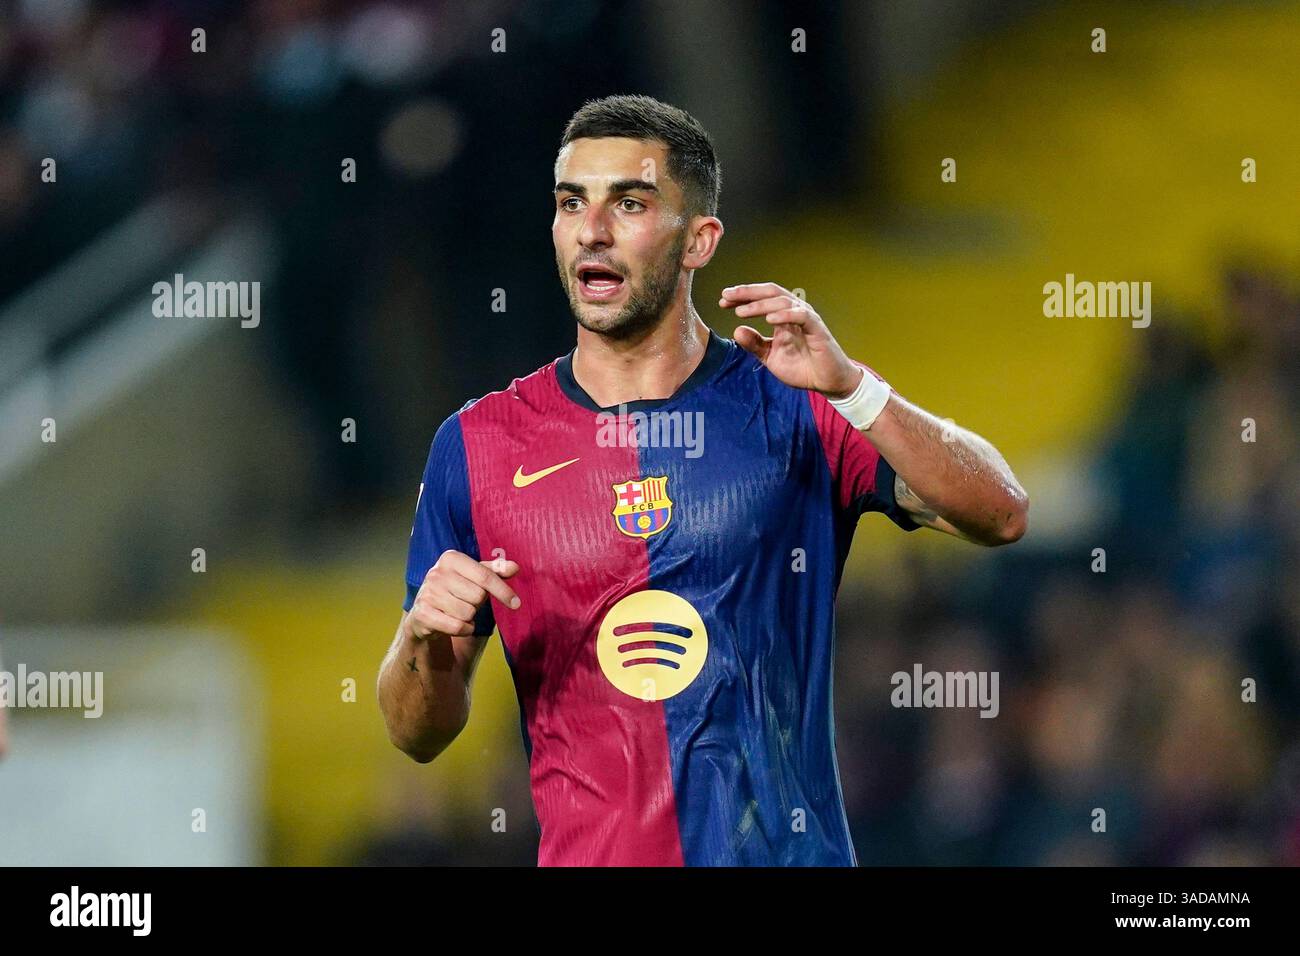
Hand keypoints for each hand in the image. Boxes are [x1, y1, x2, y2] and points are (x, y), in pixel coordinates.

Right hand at [406, 551, 519, 639]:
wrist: (426, 613)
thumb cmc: (457, 590)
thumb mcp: (476, 577)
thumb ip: (496, 571)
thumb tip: (515, 567)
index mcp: (451, 558)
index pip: (485, 576)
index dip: (503, 591)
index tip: (516, 603)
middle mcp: (436, 572)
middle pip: (477, 596)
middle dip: (477, 603)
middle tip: (466, 601)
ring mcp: (427, 593)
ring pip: (467, 613)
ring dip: (469, 618)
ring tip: (458, 611)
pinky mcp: (422, 613)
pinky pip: (457, 627)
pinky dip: (463, 629)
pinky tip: (455, 623)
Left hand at [720, 282, 862, 397]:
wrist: (826, 382)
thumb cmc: (802, 367)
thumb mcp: (771, 356)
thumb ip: (754, 344)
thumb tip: (736, 330)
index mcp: (783, 316)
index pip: (762, 298)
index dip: (743, 297)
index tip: (723, 300)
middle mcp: (795, 312)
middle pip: (771, 293)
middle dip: (747, 293)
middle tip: (727, 295)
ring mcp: (807, 319)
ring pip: (783, 301)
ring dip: (760, 305)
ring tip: (741, 311)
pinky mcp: (818, 329)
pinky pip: (802, 316)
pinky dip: (785, 315)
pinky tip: (769, 319)